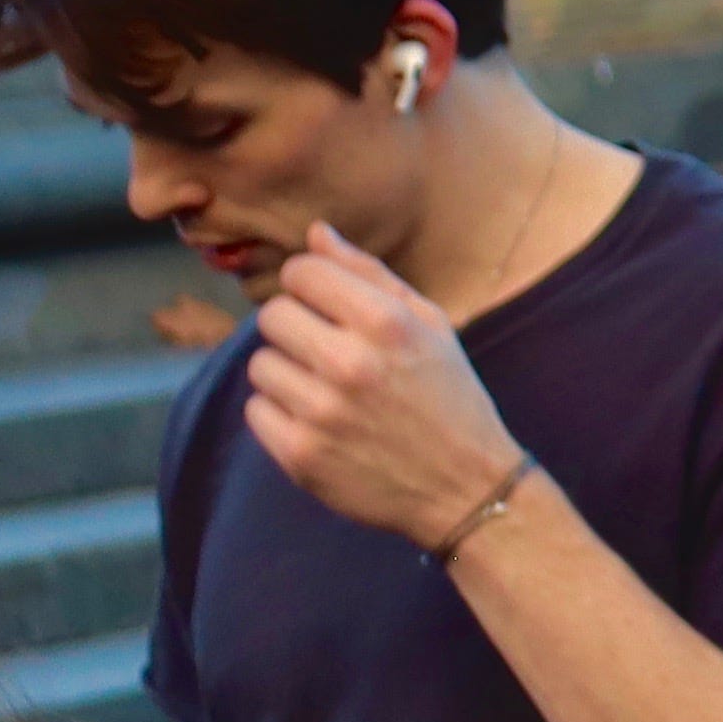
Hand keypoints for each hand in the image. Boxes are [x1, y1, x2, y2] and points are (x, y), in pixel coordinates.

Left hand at [245, 227, 527, 553]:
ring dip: (288, 374)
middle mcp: (351, 363)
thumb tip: (314, 233)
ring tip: (328, 392)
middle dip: (295, 328)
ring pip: (260, 365)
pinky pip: (257, 411)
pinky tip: (320, 423)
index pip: (302, 272)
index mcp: (387, 323)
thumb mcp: (430, 326)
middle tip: (328, 352)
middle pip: (271, 316)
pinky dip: (281, 415)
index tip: (326, 305)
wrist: (466, 488)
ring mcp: (322, 412)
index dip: (310, 285)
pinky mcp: (300, 453)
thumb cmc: (449, 397)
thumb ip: (371, 275)